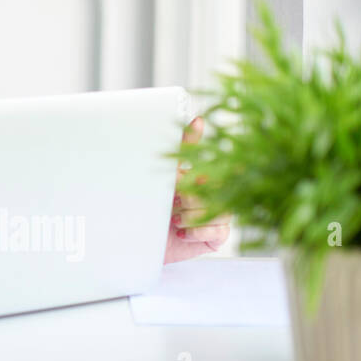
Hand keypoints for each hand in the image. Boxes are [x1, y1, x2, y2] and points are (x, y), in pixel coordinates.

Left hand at [163, 117, 232, 263]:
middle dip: (192, 195)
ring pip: (220, 210)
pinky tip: (182, 231)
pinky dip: (197, 231)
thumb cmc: (152, 205)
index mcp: (204, 175)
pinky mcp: (217, 235)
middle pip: (218, 190)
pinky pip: (218, 230)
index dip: (214, 168)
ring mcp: (218, 215)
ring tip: (174, 217)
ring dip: (192, 214)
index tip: (200, 166)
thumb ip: (183, 150)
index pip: (218, 161)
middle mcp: (214, 193)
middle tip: (173, 200)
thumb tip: (199, 120)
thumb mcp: (166, 175)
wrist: (139, 239)